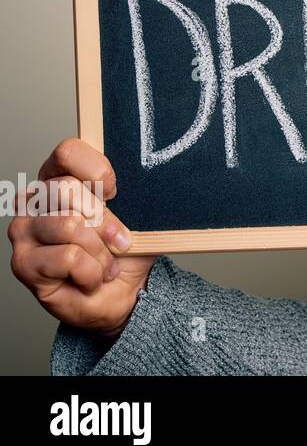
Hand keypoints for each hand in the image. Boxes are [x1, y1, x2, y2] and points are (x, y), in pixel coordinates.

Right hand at [8, 138, 155, 338]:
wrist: (123, 293)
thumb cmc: (124, 250)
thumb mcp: (136, 214)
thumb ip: (130, 191)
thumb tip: (146, 171)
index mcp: (60, 177)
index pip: (68, 152)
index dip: (97, 170)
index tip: (115, 191)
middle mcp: (34, 200)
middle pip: (67, 189)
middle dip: (104, 220)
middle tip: (120, 241)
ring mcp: (23, 230)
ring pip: (70, 225)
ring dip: (100, 251)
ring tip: (105, 264)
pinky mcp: (22, 262)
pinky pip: (68, 256)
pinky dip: (91, 272)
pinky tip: (89, 279)